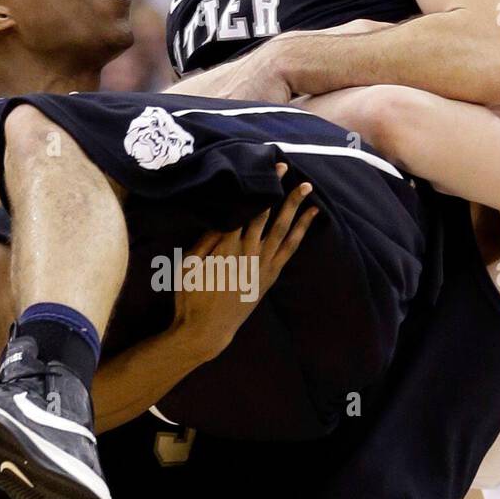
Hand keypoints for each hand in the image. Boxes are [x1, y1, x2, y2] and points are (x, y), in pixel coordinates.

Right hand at [174, 165, 318, 360]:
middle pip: (266, 214)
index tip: (262, 168)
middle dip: (276, 189)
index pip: (246, 210)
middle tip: (284, 167)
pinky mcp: (270, 276)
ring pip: (284, 229)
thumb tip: (220, 215)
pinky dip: (302, 232)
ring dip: (295, 207)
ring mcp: (263, 265)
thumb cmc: (190, 297)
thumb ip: (206, 239)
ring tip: (306, 187)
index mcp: (227, 246)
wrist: (207, 330)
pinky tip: (311, 217)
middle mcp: (250, 253)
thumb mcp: (188, 264)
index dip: (255, 188)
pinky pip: (290, 249)